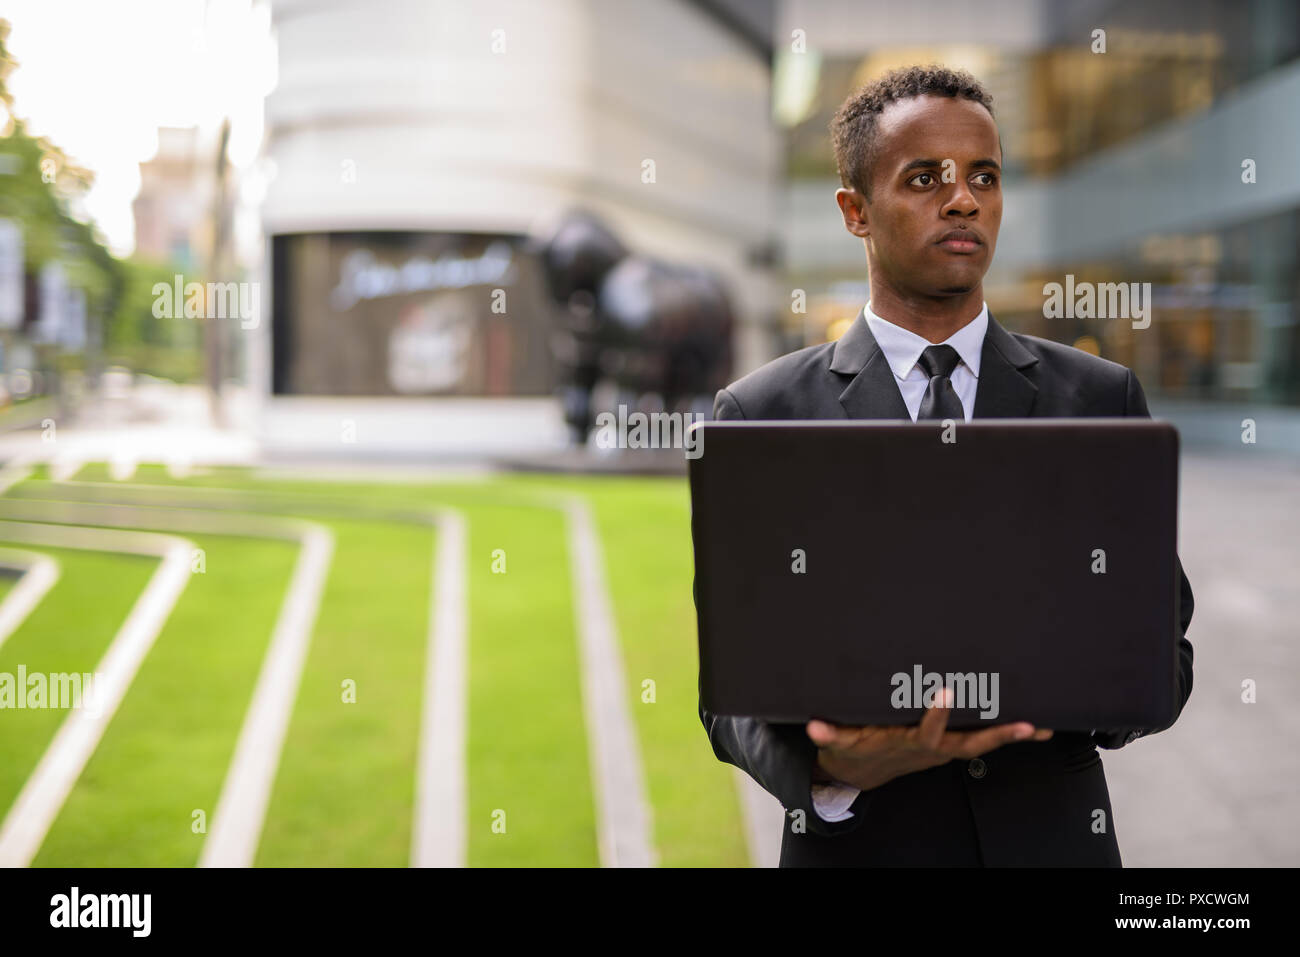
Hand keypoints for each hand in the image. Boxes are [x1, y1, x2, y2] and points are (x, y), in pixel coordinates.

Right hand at [807, 687, 1052, 792]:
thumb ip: (829, 733)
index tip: (944, 690)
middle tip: (1025, 724)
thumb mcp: (840, 742)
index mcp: (910, 743)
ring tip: (1045, 725)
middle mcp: (934, 748)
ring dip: (1014, 735)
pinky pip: (984, 739)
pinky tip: (1034, 725)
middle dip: (998, 734)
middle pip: (971, 742)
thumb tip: (812, 726)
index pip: (927, 729)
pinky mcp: (952, 745)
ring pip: (984, 742)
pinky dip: (1008, 733)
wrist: (864, 772)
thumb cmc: (855, 749)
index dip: (936, 713)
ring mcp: (947, 749)